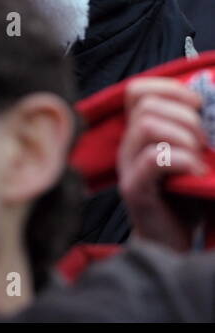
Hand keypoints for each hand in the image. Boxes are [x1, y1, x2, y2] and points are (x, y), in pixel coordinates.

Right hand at [117, 77, 208, 250]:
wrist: (172, 242)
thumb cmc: (188, 198)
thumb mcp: (194, 157)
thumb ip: (199, 134)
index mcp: (140, 133)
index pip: (139, 91)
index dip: (170, 90)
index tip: (199, 106)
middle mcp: (129, 146)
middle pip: (147, 106)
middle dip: (186, 117)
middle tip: (205, 142)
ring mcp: (128, 167)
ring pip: (147, 126)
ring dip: (184, 137)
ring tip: (200, 157)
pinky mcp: (135, 189)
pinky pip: (154, 159)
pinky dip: (183, 160)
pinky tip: (197, 174)